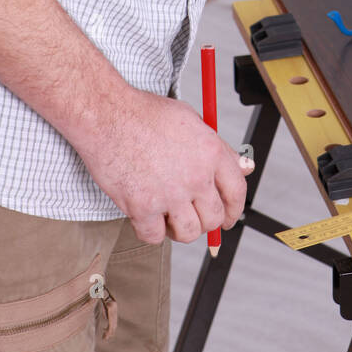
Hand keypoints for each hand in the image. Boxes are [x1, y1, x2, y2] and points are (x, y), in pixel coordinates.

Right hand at [73, 89, 254, 243]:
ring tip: (168, 215)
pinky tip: (146, 216)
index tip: (227, 218)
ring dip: (179, 229)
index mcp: (211, 152)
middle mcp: (195, 175)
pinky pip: (154, 237)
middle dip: (205, 221)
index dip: (234, 210)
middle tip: (191, 216)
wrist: (107, 115)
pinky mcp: (142, 207)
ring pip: (188, 233)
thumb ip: (219, 149)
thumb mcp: (191, 120)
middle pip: (213, 218)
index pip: (237, 192)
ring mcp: (170, 194)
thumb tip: (244, 167)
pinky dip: (150, 231)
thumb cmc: (144, 114)